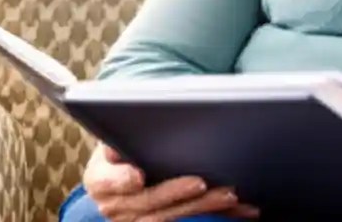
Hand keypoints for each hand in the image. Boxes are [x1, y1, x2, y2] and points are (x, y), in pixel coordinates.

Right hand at [82, 142, 258, 220]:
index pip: (107, 182)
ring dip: (202, 208)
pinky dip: (218, 216)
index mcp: (100, 180)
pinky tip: (240, 210)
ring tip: (228, 195)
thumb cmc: (127, 148)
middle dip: (176, 193)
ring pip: (170, 219)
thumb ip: (123, 134)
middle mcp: (114, 206)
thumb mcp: (118, 136)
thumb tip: (126, 129)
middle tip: (201, 183)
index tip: (138, 176)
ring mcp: (137, 221)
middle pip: (148, 203)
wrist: (126, 170)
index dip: (122, 180)